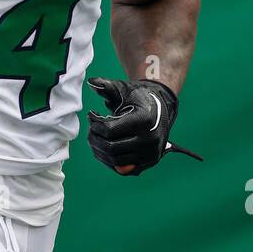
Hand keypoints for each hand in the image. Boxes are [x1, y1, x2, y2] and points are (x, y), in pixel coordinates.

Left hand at [86, 77, 201, 175]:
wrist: (161, 107)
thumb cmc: (139, 97)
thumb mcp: (124, 89)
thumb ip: (107, 86)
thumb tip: (91, 82)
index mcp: (144, 120)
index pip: (109, 130)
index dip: (95, 124)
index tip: (92, 116)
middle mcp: (150, 138)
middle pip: (111, 148)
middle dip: (94, 139)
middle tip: (91, 130)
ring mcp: (152, 152)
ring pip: (115, 161)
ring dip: (100, 152)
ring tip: (95, 139)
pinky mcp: (151, 161)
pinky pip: (124, 169)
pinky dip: (110, 161)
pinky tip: (104, 149)